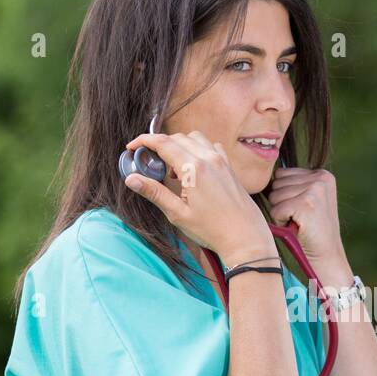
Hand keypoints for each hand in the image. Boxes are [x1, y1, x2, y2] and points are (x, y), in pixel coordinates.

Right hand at [123, 128, 273, 263]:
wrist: (245, 238)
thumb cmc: (212, 230)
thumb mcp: (178, 214)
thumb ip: (154, 193)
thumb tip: (131, 179)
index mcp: (193, 168)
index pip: (163, 143)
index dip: (144, 141)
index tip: (131, 147)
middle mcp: (208, 158)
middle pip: (177, 138)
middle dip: (160, 144)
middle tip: (150, 162)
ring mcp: (221, 161)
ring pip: (195, 138)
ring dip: (179, 145)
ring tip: (172, 170)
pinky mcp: (229, 167)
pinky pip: (210, 146)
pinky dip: (197, 149)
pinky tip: (194, 168)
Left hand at [265, 166, 345, 265]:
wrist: (327, 254)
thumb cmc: (313, 230)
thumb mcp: (309, 199)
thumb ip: (294, 184)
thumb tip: (270, 174)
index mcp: (321, 174)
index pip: (282, 174)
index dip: (285, 195)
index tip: (302, 209)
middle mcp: (320, 178)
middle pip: (276, 184)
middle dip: (282, 203)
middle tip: (300, 217)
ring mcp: (314, 189)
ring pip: (274, 196)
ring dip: (282, 213)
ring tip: (300, 222)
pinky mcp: (306, 203)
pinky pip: (275, 210)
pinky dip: (281, 223)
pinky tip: (297, 228)